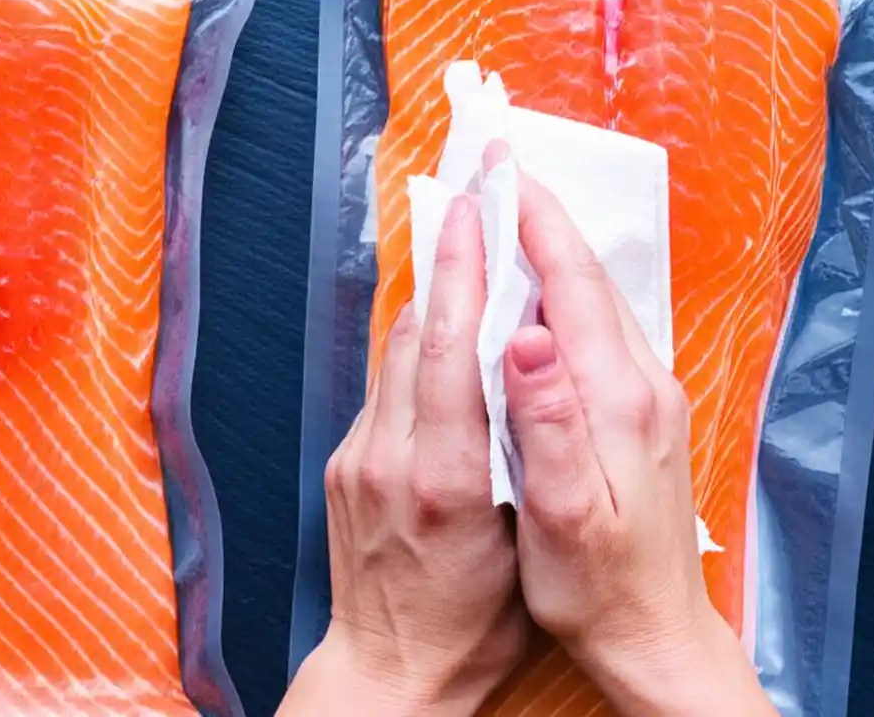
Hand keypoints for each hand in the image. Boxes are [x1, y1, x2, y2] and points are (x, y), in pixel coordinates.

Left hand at [279, 194, 526, 715]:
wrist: (391, 670)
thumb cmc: (475, 626)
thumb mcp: (524, 548)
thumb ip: (524, 461)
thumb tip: (529, 377)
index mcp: (445, 481)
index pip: (449, 355)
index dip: (462, 276)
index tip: (475, 215)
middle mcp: (389, 460)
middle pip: (414, 339)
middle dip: (444, 266)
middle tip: (468, 203)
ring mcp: (358, 461)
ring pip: (391, 357)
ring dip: (427, 302)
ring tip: (456, 248)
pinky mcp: (343, 468)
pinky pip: (380, 389)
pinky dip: (410, 351)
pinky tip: (436, 330)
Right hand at [491, 143, 775, 716]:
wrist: (655, 632)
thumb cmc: (598, 585)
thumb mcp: (562, 513)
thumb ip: (548, 421)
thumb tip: (525, 337)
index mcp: (619, 401)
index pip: (574, 288)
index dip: (536, 225)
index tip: (503, 174)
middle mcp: (642, 387)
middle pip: (590, 282)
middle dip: (543, 222)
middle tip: (501, 173)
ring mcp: (647, 399)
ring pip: (596, 304)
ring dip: (553, 256)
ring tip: (511, 218)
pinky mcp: (640, 415)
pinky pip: (599, 333)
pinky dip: (563, 298)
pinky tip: (535, 299)